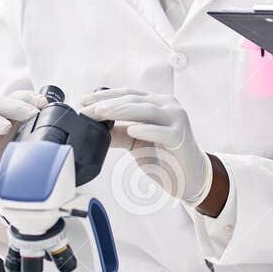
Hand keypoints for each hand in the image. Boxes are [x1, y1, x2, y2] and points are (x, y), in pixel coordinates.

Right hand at [0, 90, 46, 194]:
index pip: (16, 98)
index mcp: (12, 116)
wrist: (12, 192)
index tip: (42, 102)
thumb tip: (74, 124)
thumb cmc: (25, 164)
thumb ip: (50, 135)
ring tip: (6, 128)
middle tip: (31, 114)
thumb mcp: (39, 148)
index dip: (27, 96)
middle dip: (15, 105)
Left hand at [79, 88, 212, 205]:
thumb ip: (117, 133)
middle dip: (107, 104)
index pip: (127, 94)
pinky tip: (133, 130)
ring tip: (102, 113)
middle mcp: (167, 106)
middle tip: (87, 108)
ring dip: (122, 110)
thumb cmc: (164, 156)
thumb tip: (92, 128)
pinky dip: (147, 130)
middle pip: (134, 100)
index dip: (104, 95)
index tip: (83, 100)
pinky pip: (162, 132)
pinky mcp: (181, 136)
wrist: (189, 177)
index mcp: (156, 103)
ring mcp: (176, 119)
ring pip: (146, 111)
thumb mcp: (135, 142)